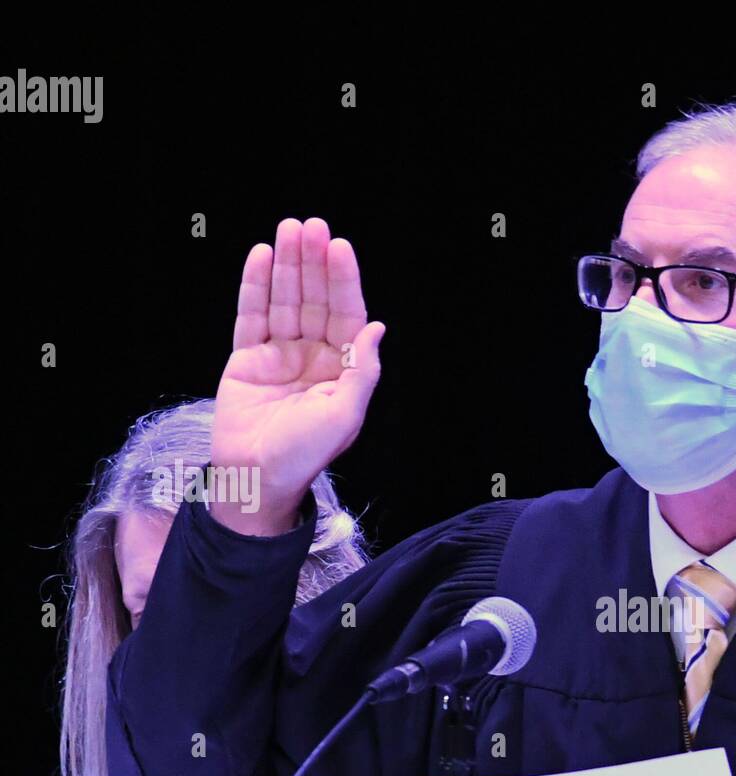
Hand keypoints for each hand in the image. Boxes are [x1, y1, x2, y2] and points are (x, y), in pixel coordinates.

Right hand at [210, 217, 384, 534]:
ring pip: (285, 300)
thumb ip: (362, 371)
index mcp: (342, 370)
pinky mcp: (247, 358)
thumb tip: (377, 328)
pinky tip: (260, 255)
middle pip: (316, 300)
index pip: (346, 316)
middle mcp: (313, 358)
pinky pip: (252, 315)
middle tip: (312, 226)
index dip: (343, 282)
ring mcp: (280, 355)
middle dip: (314, 264)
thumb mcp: (345, 415)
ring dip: (287, 265)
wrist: (256, 478)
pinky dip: (255, 286)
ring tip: (288, 229)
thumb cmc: (305, 454)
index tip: (340, 247)